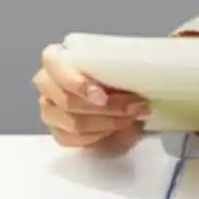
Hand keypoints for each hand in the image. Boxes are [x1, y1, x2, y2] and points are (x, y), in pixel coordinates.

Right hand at [33, 44, 148, 153]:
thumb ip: (121, 61)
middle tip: (136, 107)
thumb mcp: (118, 62)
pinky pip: (75, 139)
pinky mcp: (57, 131)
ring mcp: (49, 109)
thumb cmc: (114, 74)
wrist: (117, 93)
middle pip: (69, 102)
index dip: (77, 83)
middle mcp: (46, 84)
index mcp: (55, 59)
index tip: (102, 96)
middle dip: (108, 108)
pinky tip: (118, 128)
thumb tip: (153, 61)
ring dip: (109, 123)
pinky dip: (100, 136)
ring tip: (134, 116)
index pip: (55, 67)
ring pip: (75, 124)